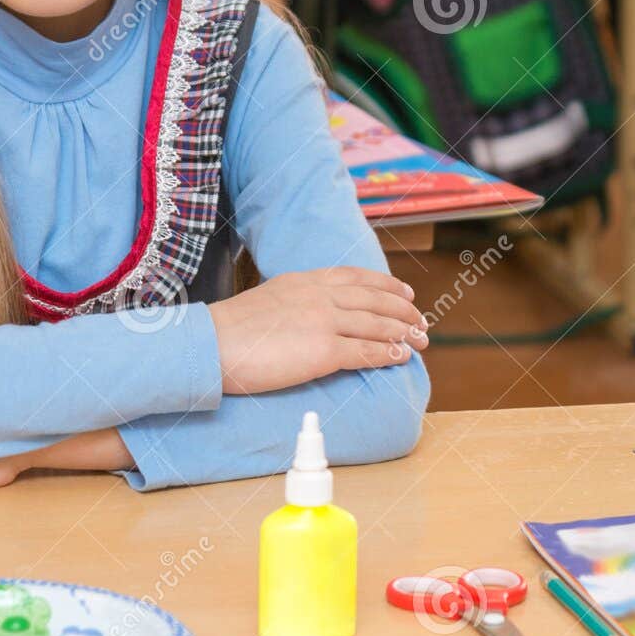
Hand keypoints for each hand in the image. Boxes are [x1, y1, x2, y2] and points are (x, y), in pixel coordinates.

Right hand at [208, 266, 427, 395]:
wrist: (213, 344)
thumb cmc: (230, 330)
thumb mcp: (268, 300)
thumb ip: (295, 302)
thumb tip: (309, 318)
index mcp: (306, 281)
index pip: (357, 278)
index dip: (386, 286)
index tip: (404, 293)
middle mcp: (320, 295)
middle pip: (375, 300)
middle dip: (404, 312)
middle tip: (422, 323)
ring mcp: (324, 321)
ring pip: (377, 324)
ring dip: (404, 333)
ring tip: (420, 342)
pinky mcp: (324, 350)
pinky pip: (366, 351)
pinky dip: (388, 354)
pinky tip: (401, 357)